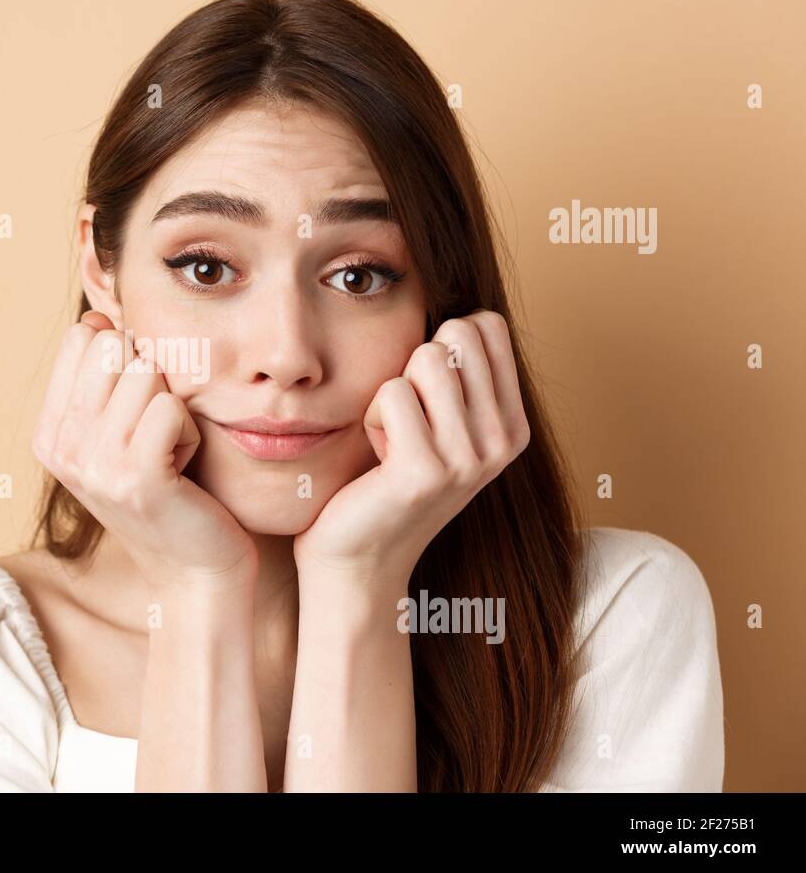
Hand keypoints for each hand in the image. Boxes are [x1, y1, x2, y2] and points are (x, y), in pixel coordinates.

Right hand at [33, 311, 257, 589]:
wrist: (196, 569)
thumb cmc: (170, 490)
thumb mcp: (120, 431)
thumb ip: (102, 376)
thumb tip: (98, 317)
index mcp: (48, 433)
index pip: (82, 337)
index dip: (125, 359)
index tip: (133, 414)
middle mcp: (61, 449)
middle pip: (114, 349)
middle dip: (152, 380)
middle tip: (156, 435)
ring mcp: (94, 466)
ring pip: (146, 374)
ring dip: (175, 409)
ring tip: (169, 453)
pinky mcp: (136, 479)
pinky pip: (170, 408)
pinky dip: (190, 431)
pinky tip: (183, 468)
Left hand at [293, 311, 530, 588]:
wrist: (359, 559)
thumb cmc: (384, 479)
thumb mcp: (438, 423)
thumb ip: (457, 371)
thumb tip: (459, 312)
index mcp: (513, 425)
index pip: (487, 325)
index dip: (441, 344)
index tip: (428, 400)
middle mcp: (503, 442)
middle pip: (456, 334)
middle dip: (415, 366)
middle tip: (406, 422)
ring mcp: (470, 459)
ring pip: (424, 358)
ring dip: (390, 395)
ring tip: (393, 441)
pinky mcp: (426, 470)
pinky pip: (391, 393)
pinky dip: (371, 419)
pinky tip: (378, 460)